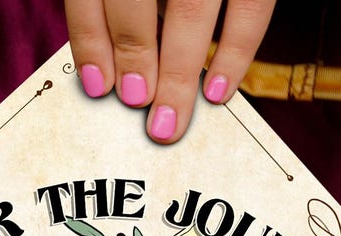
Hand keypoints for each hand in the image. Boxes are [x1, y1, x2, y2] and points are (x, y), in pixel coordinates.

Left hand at [65, 0, 276, 142]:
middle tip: (138, 108)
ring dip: (178, 71)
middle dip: (135, 58)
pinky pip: (249, 7)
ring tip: (170, 119)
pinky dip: (235, 53)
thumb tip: (112, 65)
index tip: (98, 87)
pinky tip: (217, 92)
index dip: (91, 37)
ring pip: (191, 9)